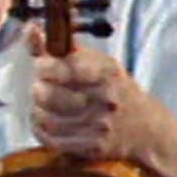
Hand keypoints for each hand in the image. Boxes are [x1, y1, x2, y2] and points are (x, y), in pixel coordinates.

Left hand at [26, 23, 169, 162]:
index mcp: (106, 71)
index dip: (44, 66)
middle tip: (39, 88)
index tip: (40, 67)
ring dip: (37, 111)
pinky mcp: (94, 146)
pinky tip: (46, 123)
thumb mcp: (95, 62)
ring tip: (41, 106)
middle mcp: (106, 97)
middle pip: (48, 95)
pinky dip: (41, 130)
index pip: (64, 67)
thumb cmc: (112, 88)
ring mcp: (100, 124)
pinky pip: (52, 139)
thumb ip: (60, 48)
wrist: (145, 128)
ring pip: (46, 118)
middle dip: (38, 90)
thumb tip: (30, 29)